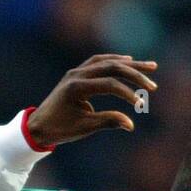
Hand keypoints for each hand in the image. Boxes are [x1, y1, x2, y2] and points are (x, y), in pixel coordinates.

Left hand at [27, 54, 156, 147]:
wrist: (38, 125)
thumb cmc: (60, 129)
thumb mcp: (84, 128)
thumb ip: (107, 121)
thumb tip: (130, 124)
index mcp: (76, 87)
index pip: (109, 84)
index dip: (127, 93)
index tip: (140, 105)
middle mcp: (76, 74)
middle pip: (112, 67)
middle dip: (135, 75)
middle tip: (152, 85)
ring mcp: (76, 71)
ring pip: (107, 61)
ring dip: (130, 64)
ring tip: (150, 67)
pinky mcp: (77, 73)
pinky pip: (99, 62)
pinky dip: (115, 61)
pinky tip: (129, 61)